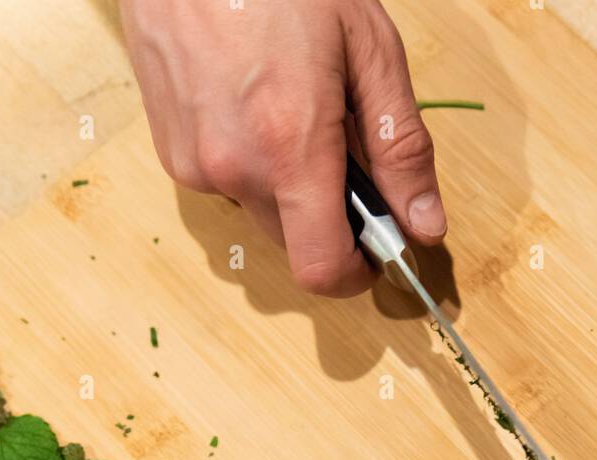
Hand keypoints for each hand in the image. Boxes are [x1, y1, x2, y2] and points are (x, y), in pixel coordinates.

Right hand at [120, 0, 445, 296]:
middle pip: (296, 242)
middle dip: (328, 213)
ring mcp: (194, 164)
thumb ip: (401, 147)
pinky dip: (252, 162)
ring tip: (294, 107)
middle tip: (343, 145)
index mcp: (289, 147)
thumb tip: (426, 224)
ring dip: (289, 185)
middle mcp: (234, 169)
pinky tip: (254, 101)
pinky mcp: (170, 153)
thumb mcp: (368, 48)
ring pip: (263, 213)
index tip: (375, 250)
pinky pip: (228, 184)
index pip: (321, 270)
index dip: (355, 275)